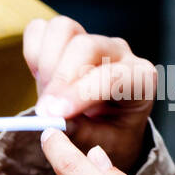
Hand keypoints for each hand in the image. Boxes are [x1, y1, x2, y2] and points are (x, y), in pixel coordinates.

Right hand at [23, 16, 157, 174]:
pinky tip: (39, 78)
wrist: (106, 127)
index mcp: (141, 78)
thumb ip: (83, 133)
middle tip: (43, 111)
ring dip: (46, 62)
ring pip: (63, 29)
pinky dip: (33, 53)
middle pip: (86, 46)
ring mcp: (92, 39)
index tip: (54, 114)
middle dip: (60, 78)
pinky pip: (41, 30)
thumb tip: (56, 121)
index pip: (114, 76)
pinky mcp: (68, 36)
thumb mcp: (105, 144)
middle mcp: (120, 52)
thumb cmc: (112, 135)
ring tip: (46, 95)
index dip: (81, 92)